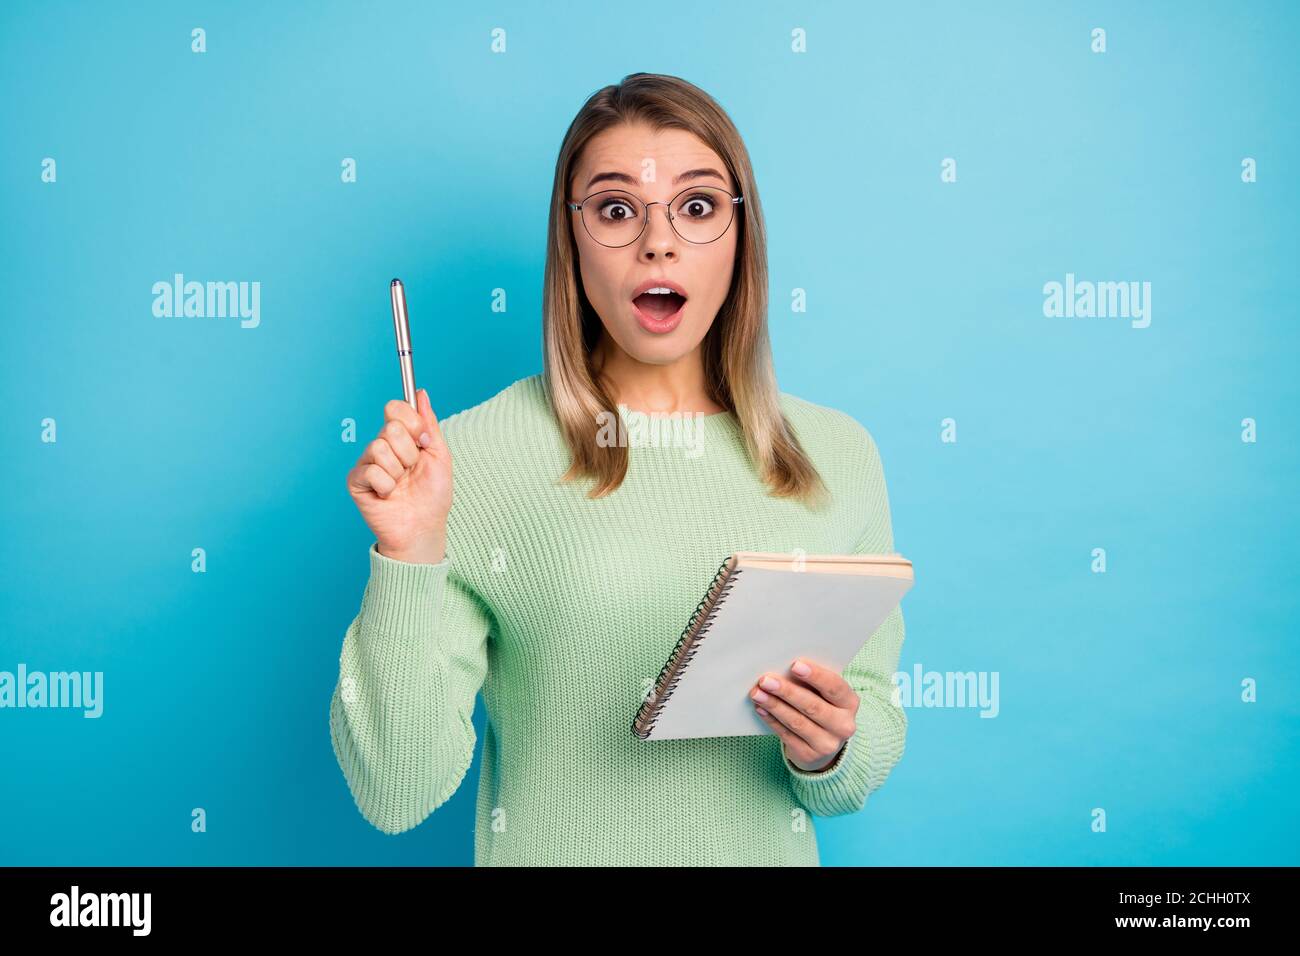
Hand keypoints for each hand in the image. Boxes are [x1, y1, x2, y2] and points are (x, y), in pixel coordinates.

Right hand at [346, 388, 451, 563]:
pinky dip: (387, 485)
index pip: (395, 409)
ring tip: (401, 485)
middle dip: (409, 452)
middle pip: (389, 428)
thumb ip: (429, 423)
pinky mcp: (356, 481)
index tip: (424, 441)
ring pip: (380, 449)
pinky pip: (372, 471)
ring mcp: (367, 463)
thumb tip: (421, 393)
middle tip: (412, 469)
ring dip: (399, 471)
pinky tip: (388, 495)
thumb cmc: (433, 495)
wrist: (424, 527)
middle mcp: (381, 446)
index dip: (412, 423)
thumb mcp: (439, 455)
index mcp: (401, 437)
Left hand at [750, 659, 858, 771]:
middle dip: (787, 691)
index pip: (835, 687)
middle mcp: (843, 725)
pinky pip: (787, 735)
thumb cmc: (821, 707)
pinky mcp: (809, 756)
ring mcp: (827, 744)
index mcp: (850, 703)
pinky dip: (772, 720)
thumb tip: (782, 668)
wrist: (824, 743)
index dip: (816, 676)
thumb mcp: (825, 694)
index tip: (795, 665)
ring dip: (774, 706)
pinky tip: (761, 709)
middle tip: (766, 680)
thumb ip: (811, 683)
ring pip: (797, 722)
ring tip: (757, 693)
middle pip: (813, 706)